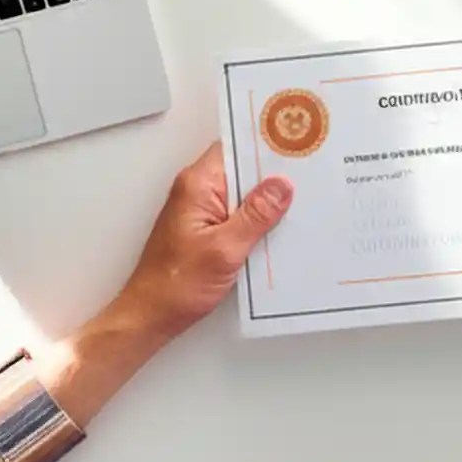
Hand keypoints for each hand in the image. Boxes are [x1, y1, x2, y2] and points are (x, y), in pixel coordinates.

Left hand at [121, 143, 294, 340]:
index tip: (296, 146)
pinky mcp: (209, 228)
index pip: (235, 148)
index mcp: (198, 185)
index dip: (265, 145)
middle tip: (308, 177)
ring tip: (300, 203)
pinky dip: (258, 220)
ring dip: (268, 201)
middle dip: (273, 174)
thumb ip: (256, 215)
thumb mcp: (225, 248)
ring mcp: (203, 209)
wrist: (152, 315)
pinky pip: (239, 213)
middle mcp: (198, 191)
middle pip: (242, 169)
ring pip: (244, 193)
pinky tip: (278, 229)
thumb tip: (282, 186)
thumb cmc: (176, 285)